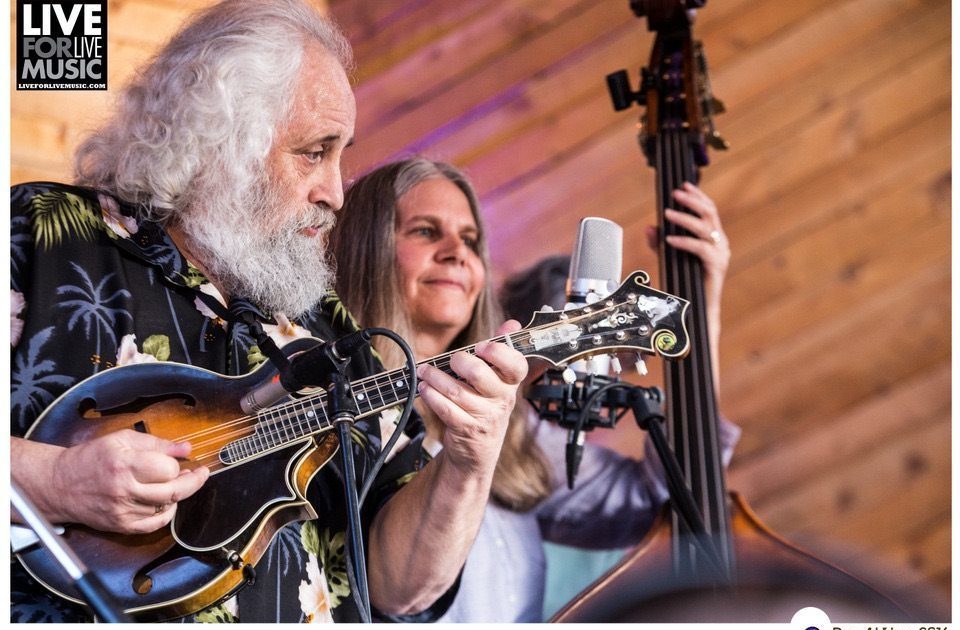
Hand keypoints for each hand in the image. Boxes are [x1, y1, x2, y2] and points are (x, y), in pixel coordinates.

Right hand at [43, 431, 208, 533]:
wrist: (60, 485)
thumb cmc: (91, 458)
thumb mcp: (122, 440)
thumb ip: (158, 444)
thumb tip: (186, 449)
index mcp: (125, 465)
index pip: (168, 469)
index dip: (176, 464)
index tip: (177, 461)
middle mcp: (124, 490)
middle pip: (174, 491)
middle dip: (194, 482)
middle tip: (200, 474)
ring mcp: (123, 511)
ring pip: (167, 507)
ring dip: (178, 495)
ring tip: (174, 483)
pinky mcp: (122, 526)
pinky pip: (155, 525)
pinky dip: (167, 513)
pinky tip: (166, 502)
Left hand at [415, 320, 527, 474]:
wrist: (478, 449)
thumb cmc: (486, 404)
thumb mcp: (497, 380)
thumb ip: (501, 350)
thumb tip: (512, 323)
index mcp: (511, 383)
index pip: (516, 365)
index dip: (498, 352)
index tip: (481, 346)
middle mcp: (502, 399)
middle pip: (479, 374)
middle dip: (458, 361)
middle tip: (451, 359)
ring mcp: (484, 416)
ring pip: (456, 391)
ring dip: (435, 377)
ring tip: (424, 371)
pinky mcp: (466, 429)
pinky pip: (445, 409)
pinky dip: (431, 395)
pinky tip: (424, 388)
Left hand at [646, 182, 729, 386]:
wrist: (696, 312)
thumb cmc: (684, 284)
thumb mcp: (669, 259)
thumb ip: (659, 244)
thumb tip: (649, 228)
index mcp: (713, 238)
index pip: (709, 209)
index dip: (697, 195)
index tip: (682, 183)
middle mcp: (720, 243)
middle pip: (710, 213)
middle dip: (692, 200)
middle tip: (674, 193)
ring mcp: (720, 255)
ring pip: (706, 228)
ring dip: (685, 218)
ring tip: (668, 213)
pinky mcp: (716, 267)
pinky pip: (701, 249)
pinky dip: (684, 241)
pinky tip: (669, 239)